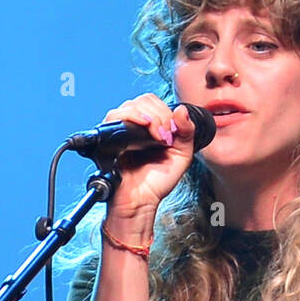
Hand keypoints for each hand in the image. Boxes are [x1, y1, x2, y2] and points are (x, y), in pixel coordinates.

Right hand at [102, 93, 195, 220]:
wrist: (141, 200)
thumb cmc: (157, 182)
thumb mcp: (182, 156)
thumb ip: (187, 133)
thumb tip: (182, 110)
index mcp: (151, 127)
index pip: (156, 103)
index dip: (167, 113)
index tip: (173, 134)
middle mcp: (135, 125)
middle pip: (145, 100)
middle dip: (161, 115)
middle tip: (166, 138)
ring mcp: (122, 129)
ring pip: (133, 105)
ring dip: (151, 117)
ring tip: (158, 137)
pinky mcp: (111, 135)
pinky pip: (116, 115)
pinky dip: (133, 116)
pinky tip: (145, 127)